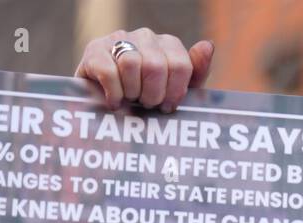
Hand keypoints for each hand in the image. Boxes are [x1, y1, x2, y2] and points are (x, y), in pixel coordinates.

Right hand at [76, 28, 214, 110]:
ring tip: (131, 100)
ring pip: (131, 64)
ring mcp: (118, 39)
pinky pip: (109, 71)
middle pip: (156, 66)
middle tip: (147, 104)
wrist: (110, 102)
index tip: (167, 106)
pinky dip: (114, 93)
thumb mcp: (178, 91)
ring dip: (132, 92)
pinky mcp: (95, 50)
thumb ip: (197, 72)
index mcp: (168, 45)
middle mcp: (145, 36)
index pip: (181, 65)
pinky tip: (115, 102)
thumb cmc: (149, 97)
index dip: (175, 93)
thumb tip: (207, 45)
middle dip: (153, 95)